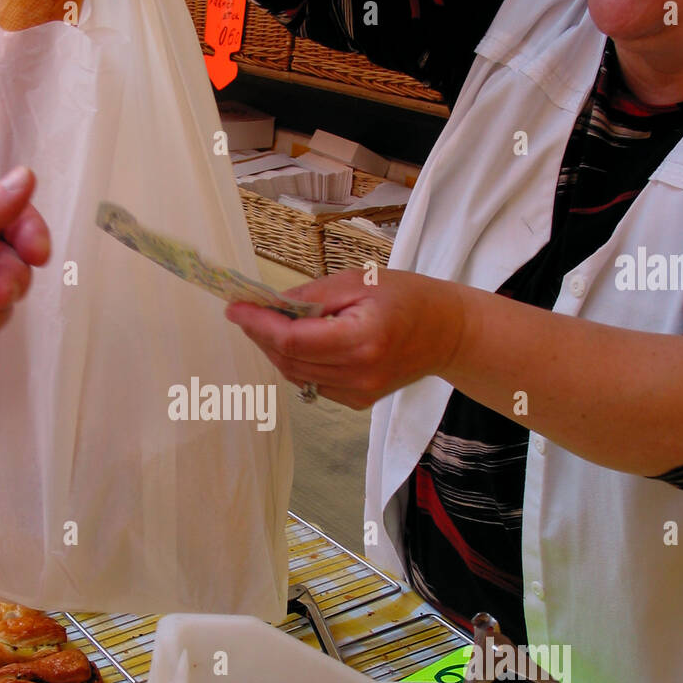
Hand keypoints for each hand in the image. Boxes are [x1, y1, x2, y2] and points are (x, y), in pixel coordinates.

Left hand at [225, 269, 465, 408]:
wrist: (447, 333)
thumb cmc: (408, 297)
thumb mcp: (360, 281)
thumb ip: (313, 297)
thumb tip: (271, 305)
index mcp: (362, 340)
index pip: (294, 340)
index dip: (259, 325)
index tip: (236, 308)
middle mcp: (359, 374)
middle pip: (289, 360)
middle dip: (261, 335)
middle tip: (246, 311)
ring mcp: (358, 393)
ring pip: (296, 375)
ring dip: (274, 349)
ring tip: (267, 323)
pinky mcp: (356, 401)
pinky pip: (312, 382)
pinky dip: (295, 361)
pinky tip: (296, 341)